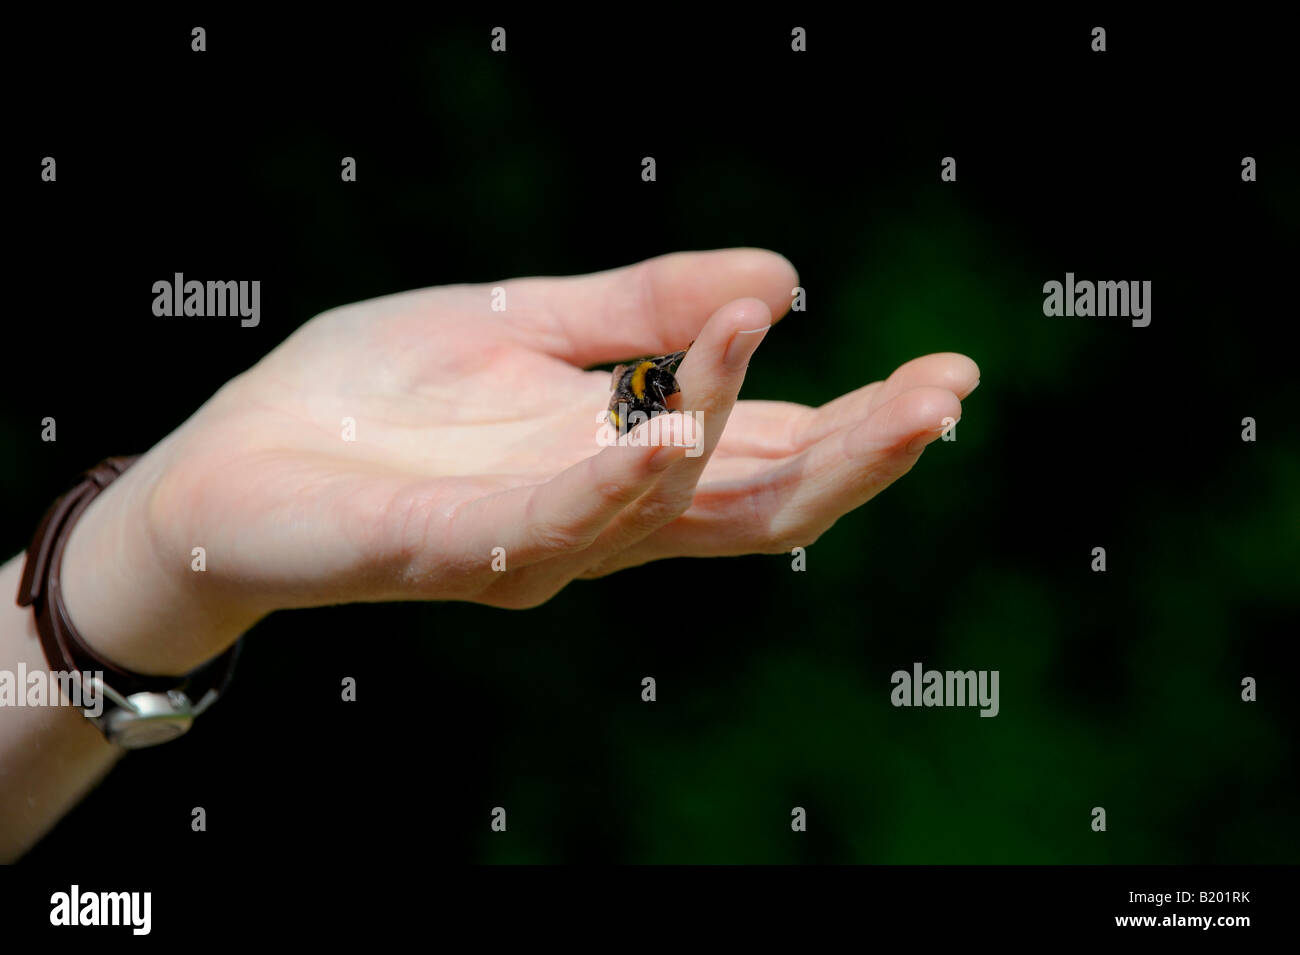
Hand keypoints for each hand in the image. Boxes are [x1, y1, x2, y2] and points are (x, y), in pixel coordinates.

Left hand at [59, 249, 977, 674]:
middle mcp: (603, 516)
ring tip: (866, 402)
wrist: (235, 460)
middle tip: (945, 399)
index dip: (864, 425)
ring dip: (768, 456)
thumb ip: (638, 308)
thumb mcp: (525, 324)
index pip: (770, 451)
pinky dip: (621, 484)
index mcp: (625, 458)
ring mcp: (538, 542)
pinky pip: (554, 526)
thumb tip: (779, 283)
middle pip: (757, 506)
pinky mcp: (455, 551)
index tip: (953, 376)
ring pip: (679, 521)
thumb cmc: (380, 399)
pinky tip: (673, 435)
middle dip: (858, 459)